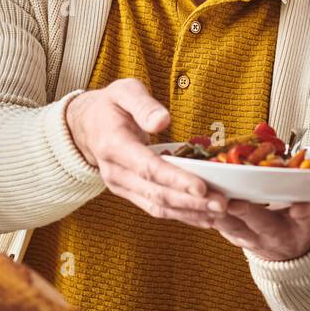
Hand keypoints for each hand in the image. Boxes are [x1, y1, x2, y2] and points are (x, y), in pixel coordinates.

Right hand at [64, 78, 227, 227]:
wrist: (87, 125)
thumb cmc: (111, 105)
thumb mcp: (124, 91)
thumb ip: (143, 105)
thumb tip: (162, 121)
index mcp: (113, 145)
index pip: (147, 167)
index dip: (175, 179)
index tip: (201, 188)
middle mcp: (115, 172)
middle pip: (156, 193)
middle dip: (191, 202)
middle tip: (222, 205)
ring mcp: (122, 187)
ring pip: (158, 207)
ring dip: (190, 213)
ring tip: (221, 214)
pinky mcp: (131, 194)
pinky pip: (157, 208)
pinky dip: (183, 215)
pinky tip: (206, 218)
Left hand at [212, 199, 309, 260]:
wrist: (289, 250)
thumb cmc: (308, 220)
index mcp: (303, 227)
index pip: (307, 218)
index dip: (304, 212)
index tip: (300, 206)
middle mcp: (276, 235)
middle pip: (260, 224)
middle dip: (247, 212)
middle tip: (234, 201)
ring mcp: (250, 237)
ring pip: (232, 226)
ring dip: (217, 212)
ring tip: (205, 196)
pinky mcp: (232, 233)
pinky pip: (215, 224)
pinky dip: (204, 212)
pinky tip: (193, 197)